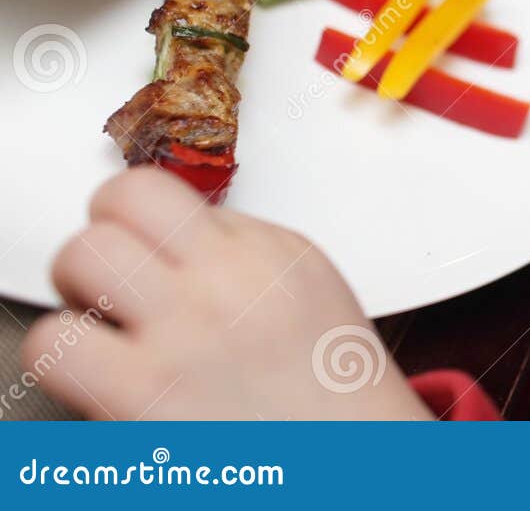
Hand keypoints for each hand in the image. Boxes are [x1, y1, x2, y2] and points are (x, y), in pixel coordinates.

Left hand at [22, 167, 431, 419]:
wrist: (354, 457)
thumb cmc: (329, 386)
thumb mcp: (306, 285)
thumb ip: (240, 249)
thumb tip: (168, 237)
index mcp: (266, 250)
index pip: (157, 188)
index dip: (127, 213)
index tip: (134, 240)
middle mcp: (226, 277)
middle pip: (116, 201)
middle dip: (99, 240)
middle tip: (108, 281)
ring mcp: (183, 330)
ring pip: (78, 257)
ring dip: (76, 291)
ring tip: (101, 324)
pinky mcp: (142, 393)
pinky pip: (58, 344)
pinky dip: (65, 355)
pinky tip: (100, 373)